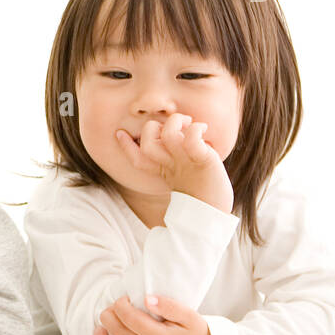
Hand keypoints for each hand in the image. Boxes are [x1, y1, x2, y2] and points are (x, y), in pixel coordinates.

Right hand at [115, 113, 232, 213]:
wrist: (214, 213)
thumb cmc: (203, 194)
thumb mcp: (183, 176)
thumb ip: (176, 163)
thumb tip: (178, 146)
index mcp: (163, 170)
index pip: (138, 159)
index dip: (126, 146)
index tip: (120, 134)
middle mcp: (171, 164)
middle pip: (147, 145)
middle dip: (153, 127)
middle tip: (174, 125)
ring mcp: (185, 161)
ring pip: (168, 135)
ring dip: (176, 121)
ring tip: (189, 122)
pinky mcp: (201, 159)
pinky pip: (192, 139)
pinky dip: (196, 128)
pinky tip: (204, 128)